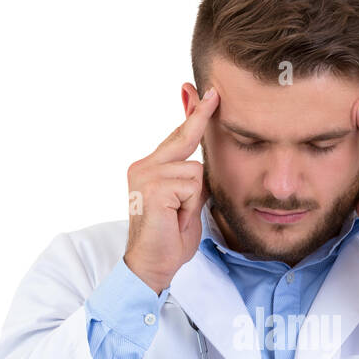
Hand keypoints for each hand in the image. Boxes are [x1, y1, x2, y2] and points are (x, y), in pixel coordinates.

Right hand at [123, 86, 220, 293]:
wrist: (151, 265)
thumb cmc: (170, 238)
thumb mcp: (186, 202)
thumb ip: (191, 178)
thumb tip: (202, 160)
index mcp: (148, 168)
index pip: (176, 137)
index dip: (192, 114)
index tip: (203, 92)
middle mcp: (143, 166)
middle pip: (184, 139)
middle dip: (200, 118)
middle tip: (215, 93)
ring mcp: (146, 175)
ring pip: (196, 171)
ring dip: (195, 199)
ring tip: (179, 217)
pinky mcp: (154, 187)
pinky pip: (192, 186)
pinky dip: (190, 207)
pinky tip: (176, 219)